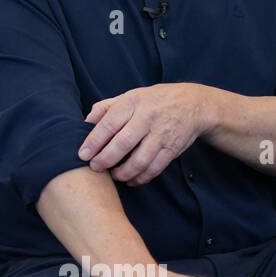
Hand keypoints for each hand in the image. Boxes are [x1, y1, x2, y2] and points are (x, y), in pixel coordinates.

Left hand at [79, 84, 213, 186]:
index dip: (93, 141)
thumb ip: (106, 108)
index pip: (108, 124)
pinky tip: (131, 180)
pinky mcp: (172, 149)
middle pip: (122, 143)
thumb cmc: (153, 101)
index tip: (82, 155)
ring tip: (113, 176)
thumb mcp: (130, 96)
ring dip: (123, 172)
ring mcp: (161, 134)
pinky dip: (141, 178)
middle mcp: (147, 117)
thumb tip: (84, 123)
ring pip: (139, 160)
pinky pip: (155, 168)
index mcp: (132, 103)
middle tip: (95, 168)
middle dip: (105, 159)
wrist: (193, 104)